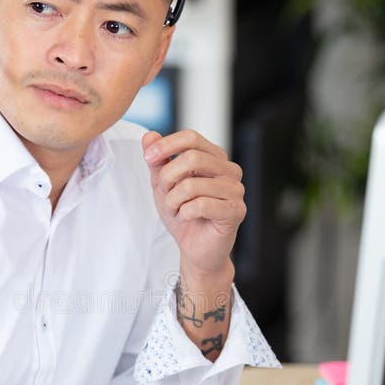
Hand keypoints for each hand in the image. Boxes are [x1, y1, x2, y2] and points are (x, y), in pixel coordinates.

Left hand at [143, 129, 245, 275]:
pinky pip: (201, 204)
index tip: (148, 158)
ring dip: (173, 200)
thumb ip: (157, 161)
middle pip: (192, 157)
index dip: (167, 145)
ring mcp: (236, 190)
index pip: (191, 137)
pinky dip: (185, 213)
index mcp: (215, 158)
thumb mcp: (163, 185)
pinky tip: (187, 218)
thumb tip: (149, 135)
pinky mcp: (236, 210)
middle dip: (168, 177)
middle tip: (164, 194)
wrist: (195, 249)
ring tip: (175, 210)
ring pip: (193, 184)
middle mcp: (229, 170)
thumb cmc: (183, 215)